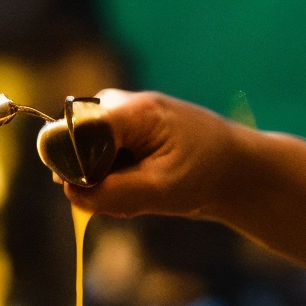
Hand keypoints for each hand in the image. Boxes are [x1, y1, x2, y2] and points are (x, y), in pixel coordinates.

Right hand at [58, 91, 243, 220]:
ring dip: (105, 184)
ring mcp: (119, 118)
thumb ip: (112, 193)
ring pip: (85, 156)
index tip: (89, 192)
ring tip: (140, 197)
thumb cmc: (206, 172)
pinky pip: (98, 161)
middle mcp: (119, 105)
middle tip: (127, 199)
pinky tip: (139, 191)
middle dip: (91, 179)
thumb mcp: (160, 190)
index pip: (75, 131)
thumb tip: (69, 192)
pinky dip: (113, 182)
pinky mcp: (122, 133)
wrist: (236, 169)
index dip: (73, 165)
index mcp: (132, 110)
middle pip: (76, 144)